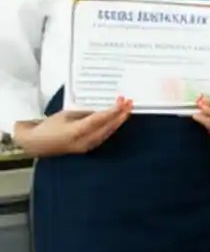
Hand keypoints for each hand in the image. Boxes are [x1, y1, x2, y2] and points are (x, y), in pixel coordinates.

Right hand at [11, 96, 132, 157]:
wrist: (37, 144)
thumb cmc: (50, 126)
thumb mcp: (66, 114)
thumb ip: (85, 112)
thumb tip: (103, 107)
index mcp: (75, 131)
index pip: (99, 120)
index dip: (113, 111)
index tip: (123, 102)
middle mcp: (83, 141)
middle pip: (107, 127)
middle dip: (121, 115)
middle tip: (130, 102)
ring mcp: (87, 147)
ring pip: (108, 133)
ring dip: (119, 121)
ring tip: (127, 109)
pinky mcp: (88, 149)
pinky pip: (104, 136)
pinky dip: (112, 127)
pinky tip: (118, 119)